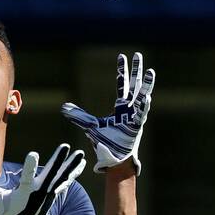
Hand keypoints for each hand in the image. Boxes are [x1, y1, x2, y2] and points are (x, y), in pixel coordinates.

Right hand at [0, 143, 86, 214]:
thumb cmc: (6, 213)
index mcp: (24, 193)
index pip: (27, 178)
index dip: (30, 166)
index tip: (34, 155)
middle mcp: (39, 192)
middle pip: (50, 174)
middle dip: (58, 161)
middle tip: (65, 147)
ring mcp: (48, 193)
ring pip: (61, 176)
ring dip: (71, 164)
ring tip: (80, 153)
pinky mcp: (53, 193)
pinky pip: (65, 181)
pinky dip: (73, 172)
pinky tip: (81, 162)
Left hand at [61, 52, 154, 175]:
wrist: (113, 159)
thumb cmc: (105, 143)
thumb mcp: (90, 126)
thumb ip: (79, 116)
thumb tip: (64, 108)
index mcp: (120, 107)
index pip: (122, 84)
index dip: (122, 70)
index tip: (122, 56)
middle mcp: (130, 109)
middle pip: (134, 85)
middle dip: (136, 71)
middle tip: (138, 55)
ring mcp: (135, 117)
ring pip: (142, 97)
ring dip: (146, 85)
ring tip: (150, 72)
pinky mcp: (137, 127)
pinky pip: (142, 114)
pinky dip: (144, 106)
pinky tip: (147, 97)